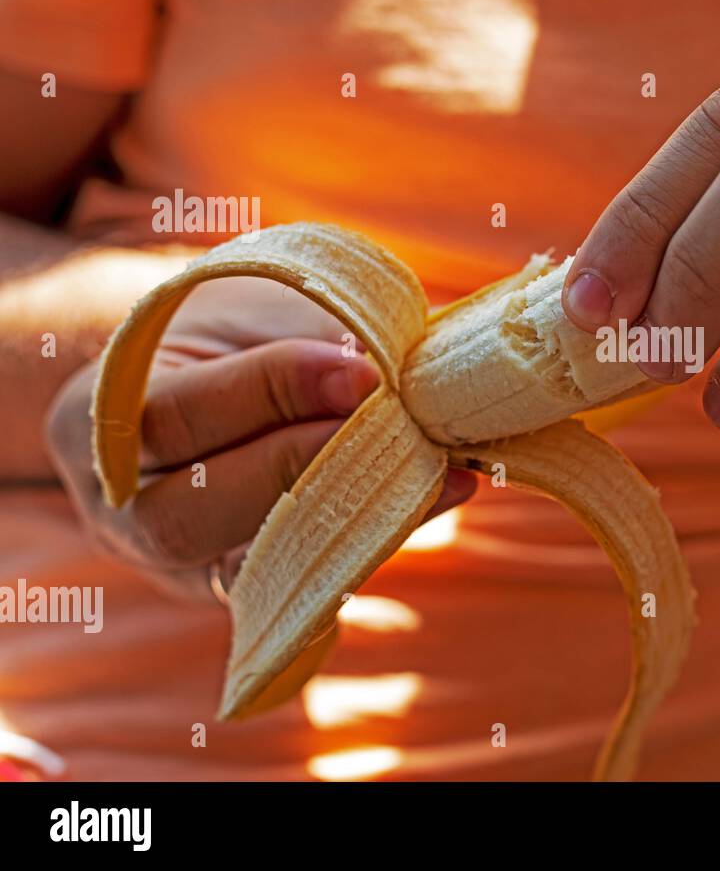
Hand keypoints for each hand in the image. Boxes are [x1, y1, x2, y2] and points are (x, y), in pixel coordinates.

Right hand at [46, 276, 474, 600]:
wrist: (202, 384)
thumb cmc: (227, 336)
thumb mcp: (245, 312)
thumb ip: (302, 337)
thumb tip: (394, 372)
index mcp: (96, 421)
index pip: (174, 417)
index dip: (271, 393)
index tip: (361, 371)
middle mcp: (121, 511)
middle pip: (194, 514)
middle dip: (307, 466)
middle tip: (399, 422)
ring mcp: (179, 566)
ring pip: (253, 564)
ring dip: (355, 513)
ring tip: (441, 466)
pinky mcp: (243, 588)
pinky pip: (302, 583)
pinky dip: (375, 535)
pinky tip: (438, 493)